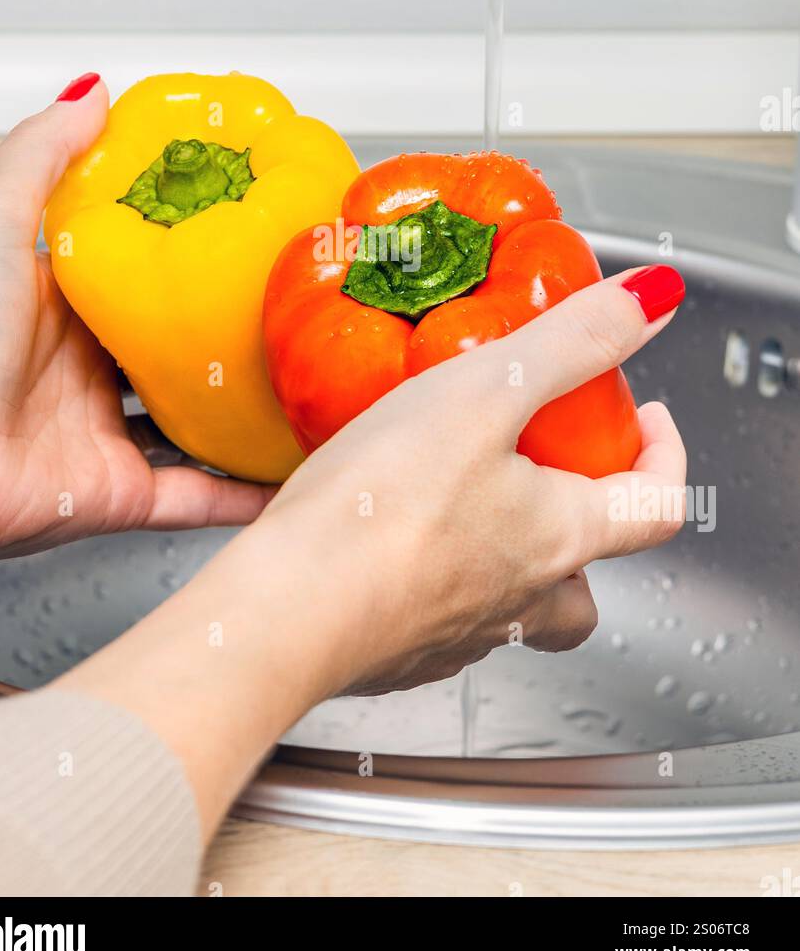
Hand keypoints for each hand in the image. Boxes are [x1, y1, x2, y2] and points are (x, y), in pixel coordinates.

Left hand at [0, 75, 273, 559]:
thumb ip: (42, 155)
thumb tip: (91, 94)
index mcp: (56, 305)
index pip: (138, 273)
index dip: (190, 252)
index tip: (245, 228)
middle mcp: (79, 369)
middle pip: (173, 347)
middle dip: (229, 331)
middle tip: (292, 306)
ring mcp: (98, 432)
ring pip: (193, 421)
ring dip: (244, 411)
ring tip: (305, 387)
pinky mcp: (112, 493)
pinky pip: (192, 496)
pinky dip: (241, 494)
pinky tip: (284, 473)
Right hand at [259, 264, 685, 694]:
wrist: (285, 614)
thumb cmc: (381, 508)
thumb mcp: (486, 391)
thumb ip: (571, 342)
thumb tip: (651, 298)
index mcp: (558, 537)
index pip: (657, 508)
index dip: (666, 456)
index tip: (646, 418)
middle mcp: (519, 600)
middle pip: (588, 581)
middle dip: (584, 526)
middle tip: (553, 472)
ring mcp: (456, 635)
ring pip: (512, 607)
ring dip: (507, 558)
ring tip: (463, 500)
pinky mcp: (394, 652)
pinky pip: (433, 618)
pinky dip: (426, 576)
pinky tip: (381, 537)